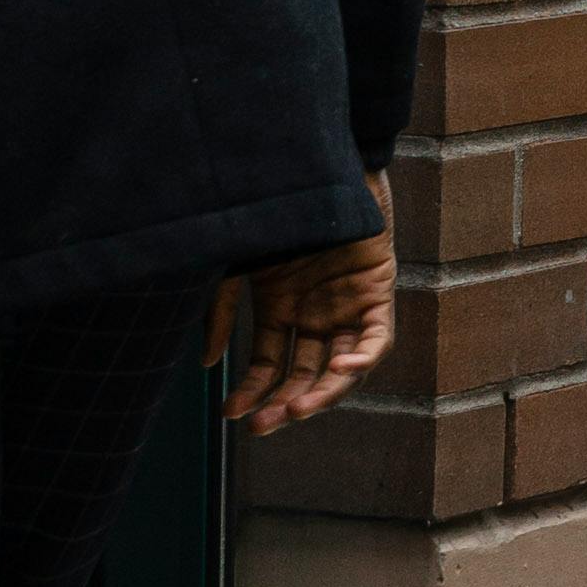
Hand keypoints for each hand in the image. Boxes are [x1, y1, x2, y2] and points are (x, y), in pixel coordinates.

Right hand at [207, 182, 396, 432]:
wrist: (308, 161)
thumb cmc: (268, 207)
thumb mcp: (235, 265)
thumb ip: (222, 312)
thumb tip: (207, 366)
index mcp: (280, 307)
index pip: (268, 363)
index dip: (252, 390)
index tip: (231, 413)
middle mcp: (315, 311)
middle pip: (305, 373)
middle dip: (286, 402)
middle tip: (264, 425)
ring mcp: (347, 302)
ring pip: (342, 365)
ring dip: (323, 392)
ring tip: (298, 409)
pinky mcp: (378, 287)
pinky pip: (378, 337)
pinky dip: (364, 357)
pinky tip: (340, 366)